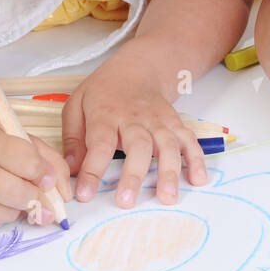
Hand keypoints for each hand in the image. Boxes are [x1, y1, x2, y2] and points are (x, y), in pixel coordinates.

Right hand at [0, 117, 71, 232]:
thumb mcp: (23, 141)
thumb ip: (50, 162)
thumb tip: (64, 196)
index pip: (27, 163)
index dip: (43, 174)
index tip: (46, 180)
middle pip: (15, 194)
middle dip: (34, 199)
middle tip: (38, 198)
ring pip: (4, 215)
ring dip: (16, 210)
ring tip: (9, 194)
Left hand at [60, 58, 206, 208]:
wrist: (136, 69)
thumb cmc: (102, 92)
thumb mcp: (76, 105)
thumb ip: (72, 138)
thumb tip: (71, 169)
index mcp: (106, 114)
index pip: (99, 144)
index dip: (92, 170)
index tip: (85, 194)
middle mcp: (135, 118)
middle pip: (138, 146)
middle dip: (133, 174)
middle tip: (126, 201)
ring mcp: (158, 120)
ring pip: (167, 145)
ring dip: (169, 171)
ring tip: (167, 197)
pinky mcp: (175, 123)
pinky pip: (189, 140)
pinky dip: (196, 159)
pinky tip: (198, 179)